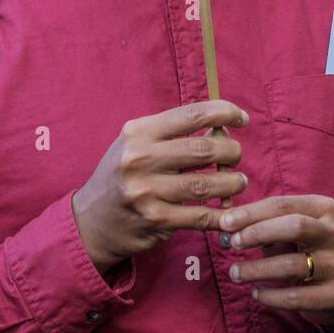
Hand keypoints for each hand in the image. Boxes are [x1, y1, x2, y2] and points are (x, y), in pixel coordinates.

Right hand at [72, 99, 248, 274]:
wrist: (91, 219)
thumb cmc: (123, 174)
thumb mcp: (137, 143)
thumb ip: (173, 133)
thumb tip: (221, 124)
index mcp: (139, 132)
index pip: (192, 114)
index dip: (225, 112)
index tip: (242, 118)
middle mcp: (140, 158)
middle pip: (204, 148)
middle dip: (231, 150)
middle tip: (237, 156)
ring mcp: (147, 191)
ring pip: (207, 184)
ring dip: (232, 183)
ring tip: (238, 181)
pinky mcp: (156, 220)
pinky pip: (201, 216)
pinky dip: (221, 214)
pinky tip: (230, 211)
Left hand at [218, 194, 333, 332]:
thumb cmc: (302, 248)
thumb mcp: (287, 230)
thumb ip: (260, 224)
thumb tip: (225, 226)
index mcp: (324, 208)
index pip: (283, 205)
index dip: (252, 213)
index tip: (225, 222)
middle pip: (295, 226)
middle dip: (258, 233)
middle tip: (232, 243)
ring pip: (292, 265)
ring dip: (257, 269)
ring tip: (235, 272)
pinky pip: (297, 297)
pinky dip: (271, 296)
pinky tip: (255, 293)